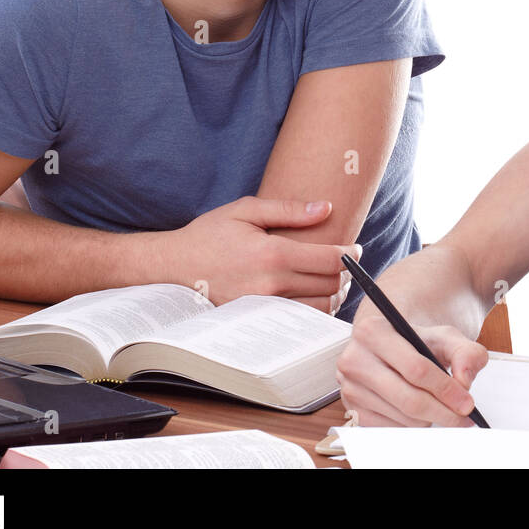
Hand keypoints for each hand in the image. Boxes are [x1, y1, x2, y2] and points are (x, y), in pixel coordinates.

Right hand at [168, 195, 357, 312]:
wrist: (172, 266)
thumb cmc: (209, 234)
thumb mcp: (246, 210)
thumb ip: (288, 209)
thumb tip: (326, 208)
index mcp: (273, 254)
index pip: (330, 260)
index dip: (350, 254)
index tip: (355, 248)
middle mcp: (271, 284)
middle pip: (331, 285)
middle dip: (345, 273)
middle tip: (344, 261)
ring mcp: (264, 307)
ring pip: (320, 307)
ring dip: (333, 293)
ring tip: (332, 278)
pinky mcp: (257, 319)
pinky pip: (298, 319)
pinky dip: (314, 308)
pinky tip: (312, 294)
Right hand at [335, 304, 489, 427]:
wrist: (391, 347)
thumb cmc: (416, 341)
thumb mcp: (445, 337)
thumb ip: (465, 353)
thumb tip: (464, 381)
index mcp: (373, 331)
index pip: (416, 369)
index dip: (446, 390)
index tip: (467, 404)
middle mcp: (354, 359)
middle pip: (408, 399)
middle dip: (443, 412)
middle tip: (464, 417)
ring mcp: (349, 387)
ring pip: (402, 418)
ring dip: (430, 420)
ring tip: (442, 409)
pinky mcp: (352, 410)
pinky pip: (391, 430)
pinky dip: (412, 426)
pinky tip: (421, 413)